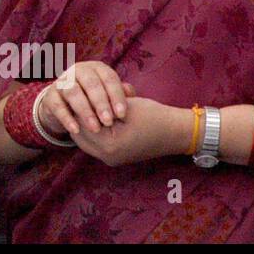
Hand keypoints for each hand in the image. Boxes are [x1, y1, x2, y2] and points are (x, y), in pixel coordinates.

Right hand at [36, 60, 136, 136]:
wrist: (64, 106)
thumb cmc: (94, 100)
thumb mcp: (109, 96)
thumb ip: (121, 94)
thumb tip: (130, 92)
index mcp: (96, 68)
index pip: (108, 78)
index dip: (116, 96)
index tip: (122, 114)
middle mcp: (78, 71)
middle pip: (91, 83)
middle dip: (101, 103)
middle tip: (109, 122)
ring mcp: (62, 82)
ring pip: (73, 92)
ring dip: (85, 111)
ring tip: (95, 129)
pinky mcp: (49, 96)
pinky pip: (57, 106)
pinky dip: (66, 118)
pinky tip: (76, 130)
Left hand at [70, 97, 187, 166]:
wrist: (175, 133)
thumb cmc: (151, 115)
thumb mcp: (121, 105)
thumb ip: (98, 105)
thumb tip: (78, 100)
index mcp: (108, 144)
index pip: (79, 123)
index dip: (79, 106)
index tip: (78, 93)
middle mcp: (107, 157)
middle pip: (78, 135)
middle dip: (78, 117)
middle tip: (80, 99)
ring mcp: (111, 161)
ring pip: (84, 141)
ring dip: (84, 125)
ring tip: (89, 107)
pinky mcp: (115, 160)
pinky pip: (94, 145)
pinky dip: (93, 133)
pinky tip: (98, 118)